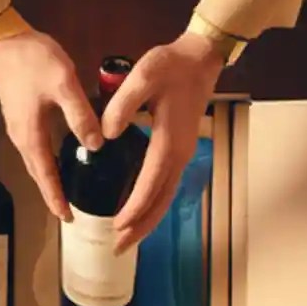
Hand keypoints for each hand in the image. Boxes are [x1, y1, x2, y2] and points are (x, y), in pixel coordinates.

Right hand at [0, 30, 102, 220]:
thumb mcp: (63, 83)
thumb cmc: (32, 59)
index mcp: (31, 133)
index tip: (67, 218)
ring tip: (62, 191)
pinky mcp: (18, 114)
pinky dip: (44, 160)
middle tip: (66, 212)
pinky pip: (33, 147)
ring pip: (34, 161)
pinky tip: (57, 156)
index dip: (56, 198)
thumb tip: (96, 145)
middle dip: (51, 194)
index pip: (45, 176)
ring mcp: (17, 125)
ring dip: (47, 178)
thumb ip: (80, 115)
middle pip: (37, 173)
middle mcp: (20, 135)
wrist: (3, 38)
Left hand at [101, 32, 223, 249]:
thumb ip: (123, 104)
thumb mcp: (143, 76)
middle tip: (118, 248)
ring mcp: (181, 153)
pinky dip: (153, 205)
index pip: (149, 186)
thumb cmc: (172, 65)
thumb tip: (106, 133)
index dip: (133, 209)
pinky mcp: (178, 149)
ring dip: (147, 221)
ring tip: (126, 240)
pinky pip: (165, 186)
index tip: (115, 227)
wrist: (200, 58)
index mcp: (168, 143)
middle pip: (160, 202)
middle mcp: (178, 155)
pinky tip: (139, 212)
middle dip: (140, 228)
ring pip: (165, 198)